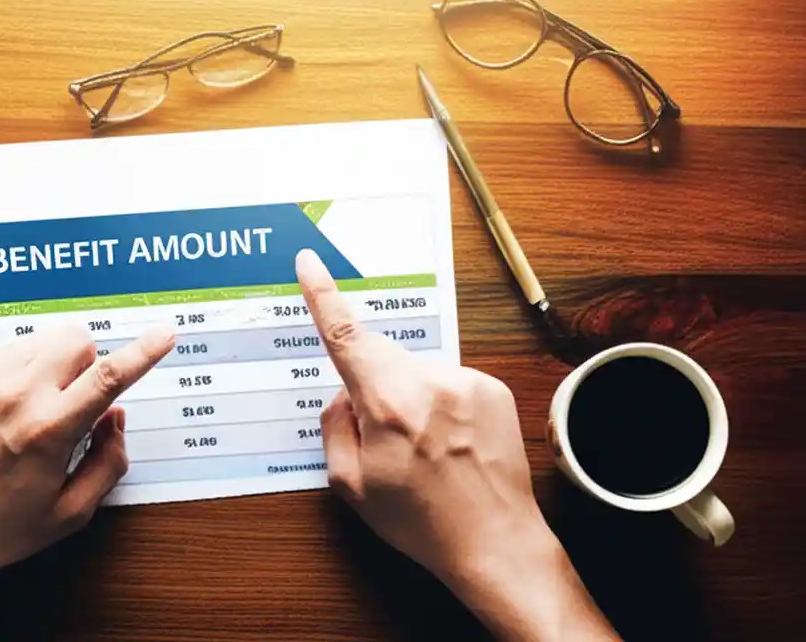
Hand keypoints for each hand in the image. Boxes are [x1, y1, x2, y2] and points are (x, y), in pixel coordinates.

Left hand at [0, 324, 173, 607]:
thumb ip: (107, 462)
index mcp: (48, 431)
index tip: (164, 334)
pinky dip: (22, 370)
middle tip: (76, 403)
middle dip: (89, 363)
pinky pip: (8, 351)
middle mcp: (16, 396)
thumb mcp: (68, 514)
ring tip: (38, 409)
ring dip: (54, 364)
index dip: (143, 352)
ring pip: (42, 339)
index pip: (108, 377)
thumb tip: (116, 419)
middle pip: (75, 339)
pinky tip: (9, 409)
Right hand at [296, 250, 615, 640]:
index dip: (322, 296)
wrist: (495, 542)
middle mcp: (429, 382)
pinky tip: (451, 445)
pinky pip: (448, 382)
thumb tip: (342, 394)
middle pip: (380, 358)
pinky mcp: (492, 388)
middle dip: (371, 386)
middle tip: (386, 441)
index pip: (344, 337)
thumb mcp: (352, 485)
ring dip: (409, 399)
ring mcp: (466, 382)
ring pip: (415, 373)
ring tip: (427, 453)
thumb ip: (334, 428)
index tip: (309, 262)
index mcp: (387, 405)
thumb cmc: (421, 522)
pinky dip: (441, 405)